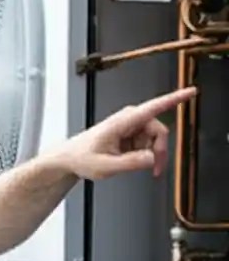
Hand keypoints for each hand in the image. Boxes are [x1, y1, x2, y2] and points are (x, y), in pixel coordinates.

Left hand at [54, 86, 195, 181]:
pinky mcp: (131, 132)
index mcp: (122, 122)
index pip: (153, 107)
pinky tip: (129, 160)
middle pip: (160, 131)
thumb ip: (130, 163)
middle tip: (155, 170)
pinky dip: (144, 154)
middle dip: (159, 151)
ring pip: (156, 139)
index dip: (174, 99)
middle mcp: (129, 119)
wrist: (70, 158)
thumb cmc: (82, 158)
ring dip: (151, 154)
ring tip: (134, 166)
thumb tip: (152, 158)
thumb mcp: (105, 167)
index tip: (191, 91)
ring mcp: (131, 125)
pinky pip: (148, 143)